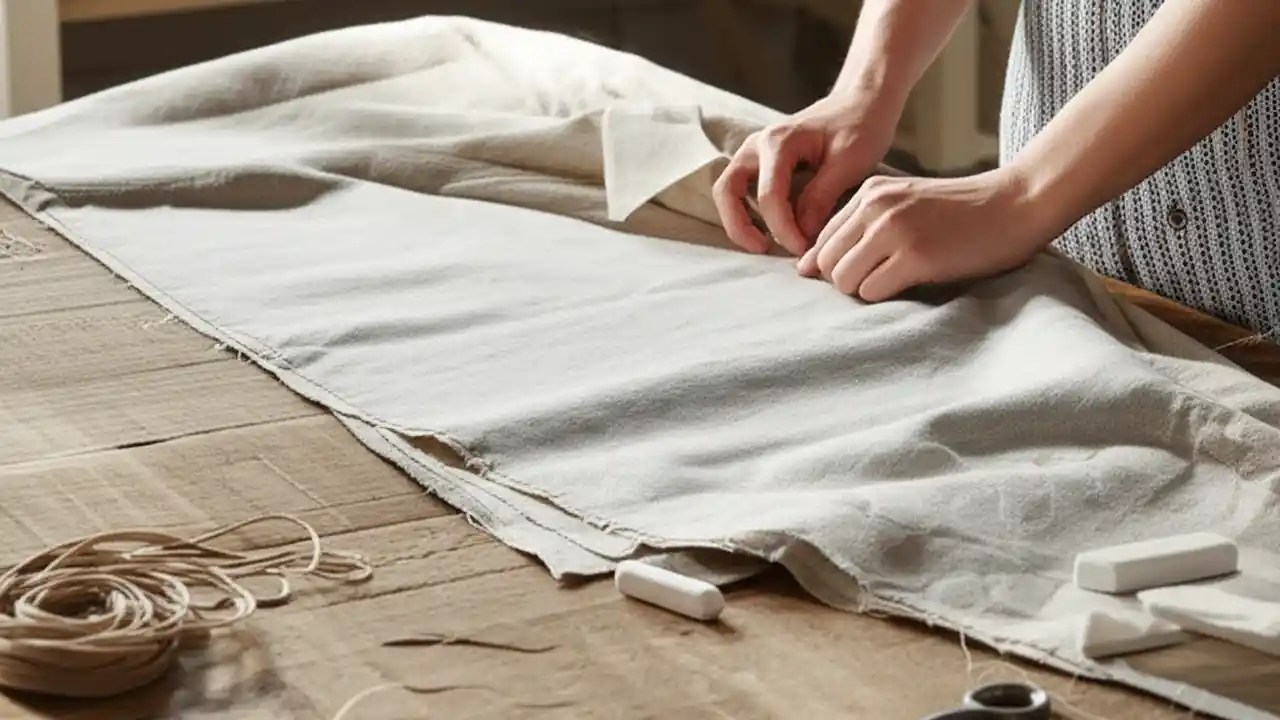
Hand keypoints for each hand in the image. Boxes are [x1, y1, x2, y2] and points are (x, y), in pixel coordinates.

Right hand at [712, 94, 898, 255]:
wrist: (862, 103)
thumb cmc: (860, 127)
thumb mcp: (848, 163)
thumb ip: (821, 198)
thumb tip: (801, 234)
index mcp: (779, 141)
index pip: (769, 195)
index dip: (783, 229)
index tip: (803, 249)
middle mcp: (758, 145)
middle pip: (727, 190)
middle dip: (739, 226)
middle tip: (763, 251)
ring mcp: (755, 152)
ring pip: (728, 191)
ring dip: (739, 220)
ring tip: (764, 245)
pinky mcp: (761, 162)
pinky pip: (741, 190)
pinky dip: (748, 213)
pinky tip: (772, 230)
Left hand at [797, 168, 1053, 300]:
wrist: (1016, 203)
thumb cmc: (961, 213)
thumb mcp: (904, 205)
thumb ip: (860, 227)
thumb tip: (806, 268)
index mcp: (869, 192)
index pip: (822, 240)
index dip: (836, 264)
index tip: (866, 269)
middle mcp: (875, 207)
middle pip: (826, 263)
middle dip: (846, 280)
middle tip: (881, 279)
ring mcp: (894, 230)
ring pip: (843, 280)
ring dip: (864, 290)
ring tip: (896, 281)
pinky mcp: (915, 256)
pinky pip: (871, 292)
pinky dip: (885, 297)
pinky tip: (911, 283)